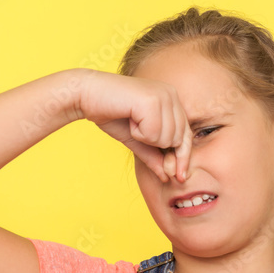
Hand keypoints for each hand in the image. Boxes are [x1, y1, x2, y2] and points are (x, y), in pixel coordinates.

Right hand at [76, 69, 192, 182]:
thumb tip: (167, 176)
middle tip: (136, 130)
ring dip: (144, 137)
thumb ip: (153, 154)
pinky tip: (129, 118)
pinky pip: (153, 134)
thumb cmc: (111, 113)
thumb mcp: (136, 139)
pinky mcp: (151, 100)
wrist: (86, 94)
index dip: (183, 158)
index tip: (179, 177)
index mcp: (171, 99)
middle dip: (156, 145)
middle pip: (178, 140)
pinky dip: (138, 133)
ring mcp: (163, 95)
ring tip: (131, 121)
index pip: (187, 135)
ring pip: (166, 138)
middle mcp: (171, 94)